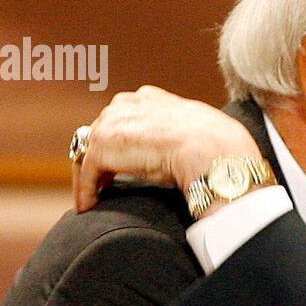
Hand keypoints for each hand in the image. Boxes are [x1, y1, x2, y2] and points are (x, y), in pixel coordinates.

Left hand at [73, 85, 260, 211]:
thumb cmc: (219, 144)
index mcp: (151, 98)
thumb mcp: (200, 128)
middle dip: (102, 155)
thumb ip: (183, 133)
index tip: (124, 160)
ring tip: (94, 198)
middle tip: (106, 181)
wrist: (213, 152)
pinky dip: (85, 192)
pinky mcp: (102, 149)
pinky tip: (89, 207)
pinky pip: (87, 174)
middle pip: (102, 130)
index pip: (125, 115)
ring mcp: (112, 125)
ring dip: (91, 176)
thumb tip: (191, 150)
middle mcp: (127, 105)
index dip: (123, 138)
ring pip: (90, 151)